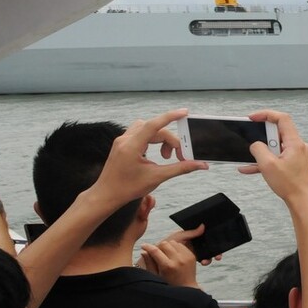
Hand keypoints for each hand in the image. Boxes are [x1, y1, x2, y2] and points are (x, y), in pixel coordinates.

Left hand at [89, 109, 206, 208]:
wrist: (107, 195)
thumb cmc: (127, 188)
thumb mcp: (157, 178)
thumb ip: (180, 168)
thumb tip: (199, 164)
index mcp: (131, 146)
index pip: (154, 125)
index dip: (171, 117)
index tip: (184, 113)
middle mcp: (125, 140)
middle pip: (155, 129)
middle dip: (170, 140)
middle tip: (180, 156)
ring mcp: (122, 141)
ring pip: (147, 129)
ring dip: (161, 139)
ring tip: (166, 156)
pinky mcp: (122, 144)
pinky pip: (140, 134)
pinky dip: (152, 140)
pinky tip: (155, 153)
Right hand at [138, 236, 199, 288]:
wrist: (187, 288)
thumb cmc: (169, 284)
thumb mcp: (156, 276)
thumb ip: (149, 263)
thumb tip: (144, 251)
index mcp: (168, 266)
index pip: (155, 251)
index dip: (147, 247)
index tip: (143, 246)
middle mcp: (178, 260)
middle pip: (164, 244)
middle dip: (158, 246)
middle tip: (155, 252)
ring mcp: (186, 257)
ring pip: (173, 242)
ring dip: (167, 246)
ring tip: (165, 254)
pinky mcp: (191, 255)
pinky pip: (181, 245)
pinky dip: (175, 248)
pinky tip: (173, 255)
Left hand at [154, 224, 222, 265]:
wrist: (156, 256)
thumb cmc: (165, 244)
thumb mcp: (178, 237)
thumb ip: (190, 233)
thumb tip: (203, 225)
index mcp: (194, 237)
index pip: (207, 238)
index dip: (215, 241)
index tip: (220, 244)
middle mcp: (196, 244)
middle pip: (210, 247)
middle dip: (216, 252)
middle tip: (218, 256)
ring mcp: (195, 252)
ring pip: (208, 254)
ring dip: (210, 257)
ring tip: (207, 261)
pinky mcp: (192, 260)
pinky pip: (202, 260)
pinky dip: (205, 261)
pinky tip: (204, 262)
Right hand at [237, 111, 307, 207]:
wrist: (304, 202)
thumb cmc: (291, 185)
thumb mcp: (268, 165)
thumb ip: (258, 149)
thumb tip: (256, 145)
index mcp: (295, 142)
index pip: (282, 119)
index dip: (266, 114)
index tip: (253, 118)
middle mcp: (299, 146)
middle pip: (278, 133)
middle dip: (262, 138)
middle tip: (252, 144)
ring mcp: (297, 156)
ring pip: (276, 147)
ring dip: (262, 152)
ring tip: (251, 160)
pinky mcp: (295, 165)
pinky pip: (278, 158)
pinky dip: (266, 161)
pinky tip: (251, 168)